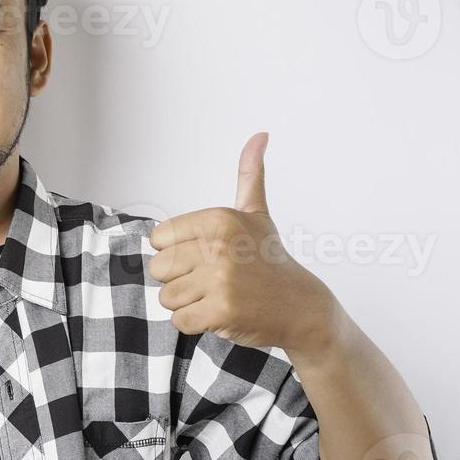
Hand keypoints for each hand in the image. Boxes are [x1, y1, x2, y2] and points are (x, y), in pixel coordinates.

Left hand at [147, 132, 338, 354]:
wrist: (301, 306)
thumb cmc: (269, 260)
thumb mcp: (257, 213)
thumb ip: (250, 175)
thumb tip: (260, 135)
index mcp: (219, 219)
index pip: (158, 240)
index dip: (177, 253)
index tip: (206, 256)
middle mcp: (219, 245)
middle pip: (158, 269)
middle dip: (180, 280)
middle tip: (213, 280)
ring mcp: (221, 280)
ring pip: (167, 297)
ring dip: (188, 303)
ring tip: (218, 296)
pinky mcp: (222, 311)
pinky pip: (180, 322)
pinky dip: (196, 324)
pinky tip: (221, 314)